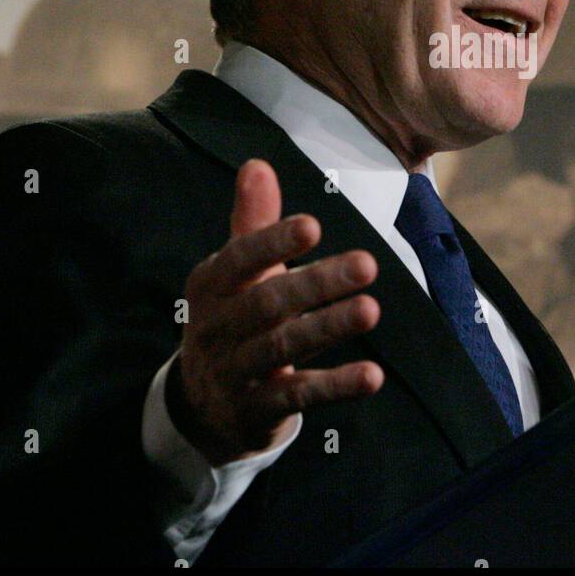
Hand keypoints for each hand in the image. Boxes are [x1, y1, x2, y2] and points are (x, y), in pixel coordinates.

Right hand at [170, 159, 382, 465]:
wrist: (202, 408)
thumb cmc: (232, 320)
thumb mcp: (235, 275)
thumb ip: (252, 223)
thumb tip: (257, 163)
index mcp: (210, 286)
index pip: (239, 260)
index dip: (273, 243)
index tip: (313, 225)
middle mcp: (216, 328)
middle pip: (268, 303)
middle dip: (317, 283)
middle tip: (367, 264)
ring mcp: (234, 373)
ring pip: (284, 347)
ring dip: (329, 327)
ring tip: (371, 309)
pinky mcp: (256, 411)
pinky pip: (298, 396)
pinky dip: (335, 386)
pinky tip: (372, 376)